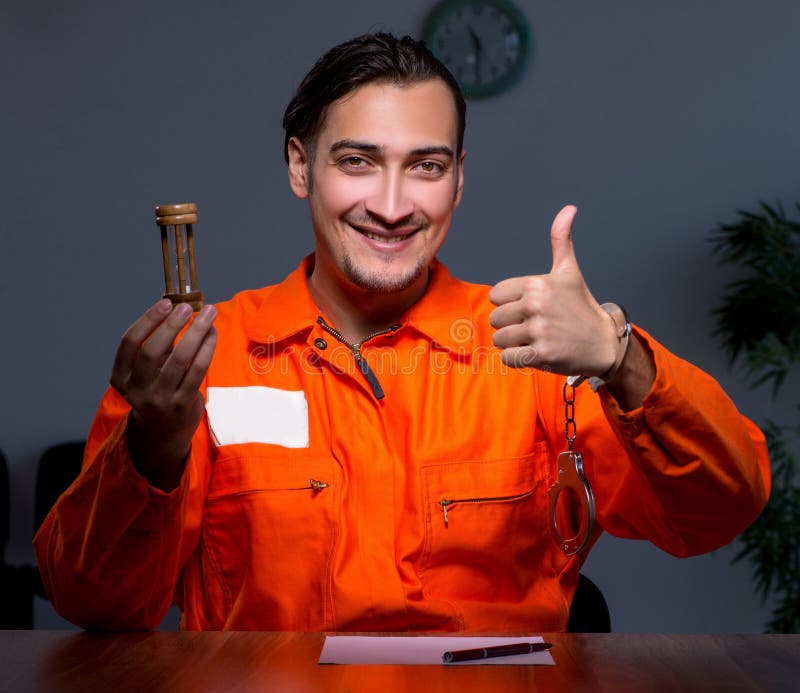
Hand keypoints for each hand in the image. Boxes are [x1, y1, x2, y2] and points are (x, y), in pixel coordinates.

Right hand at [110, 299, 216, 489]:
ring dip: (195, 332)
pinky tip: (212, 333)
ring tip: (208, 314)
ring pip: (178, 360)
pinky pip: (197, 371)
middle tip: (188, 307)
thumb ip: (156, 342)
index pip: (129, 343)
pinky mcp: (181, 405)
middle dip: (171, 325)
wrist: (165, 431)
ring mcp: (159, 400)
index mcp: (120, 377)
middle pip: (151, 351)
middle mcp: (136, 390)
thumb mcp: (148, 370)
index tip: (166, 303)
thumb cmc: (157, 389)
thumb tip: (173, 305)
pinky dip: (206, 348)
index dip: (147, 320)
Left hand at [488, 205, 616, 374]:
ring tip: (535, 339)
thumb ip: (561, 240)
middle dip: (511, 325)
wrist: (604, 343)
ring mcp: (538, 330)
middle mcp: (536, 305)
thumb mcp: (569, 271)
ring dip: (513, 343)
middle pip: (496, 318)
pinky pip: (508, 357)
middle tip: (534, 326)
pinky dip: (517, 359)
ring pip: (499, 339)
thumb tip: (569, 209)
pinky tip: (535, 352)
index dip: (509, 303)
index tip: (529, 308)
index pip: (496, 295)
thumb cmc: (582, 307)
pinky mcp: (540, 354)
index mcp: (537, 284)